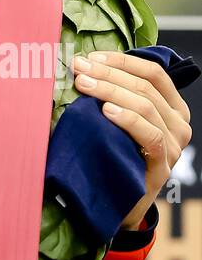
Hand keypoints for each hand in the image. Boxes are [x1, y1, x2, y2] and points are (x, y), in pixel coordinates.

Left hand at [71, 50, 192, 230]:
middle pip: (145, 87)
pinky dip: (128, 119)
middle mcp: (179, 124)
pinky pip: (151, 136)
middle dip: (108, 73)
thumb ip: (115, 94)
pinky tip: (106, 112)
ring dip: (111, 91)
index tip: (91, 56)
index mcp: (173, 107)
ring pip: (146, 107)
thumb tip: (83, 63)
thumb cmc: (116, 152)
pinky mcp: (162, 167)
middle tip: (79, 68)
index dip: (121, 61)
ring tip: (84, 85)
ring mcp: (174, 147)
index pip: (153, 72)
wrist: (119, 202)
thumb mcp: (119, 119)